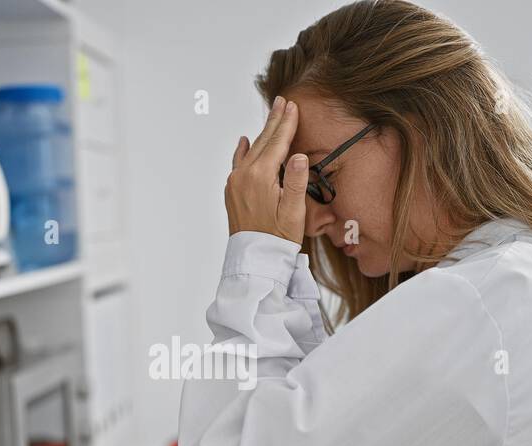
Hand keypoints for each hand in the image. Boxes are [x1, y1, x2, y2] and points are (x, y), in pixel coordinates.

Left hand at [225, 95, 307, 244]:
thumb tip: (299, 155)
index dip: (286, 123)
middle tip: (281, 101)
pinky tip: (245, 141)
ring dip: (262, 133)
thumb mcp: (294, 212)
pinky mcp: (232, 192)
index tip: (292, 106)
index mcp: (261, 177)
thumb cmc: (278, 239)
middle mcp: (243, 176)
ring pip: (251, 150)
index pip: (277, 143)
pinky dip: (244, 150)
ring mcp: (235, 183)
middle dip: (274, 121)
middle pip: (263, 141)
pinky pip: (238, 163)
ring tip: (271, 115)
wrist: (255, 259)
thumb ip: (296, 181)